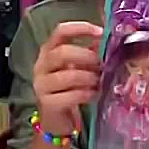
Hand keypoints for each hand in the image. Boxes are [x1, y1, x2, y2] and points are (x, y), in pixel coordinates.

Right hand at [32, 21, 103, 136]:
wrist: (56, 119)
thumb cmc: (69, 88)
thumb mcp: (78, 68)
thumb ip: (89, 54)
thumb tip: (107, 42)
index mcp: (49, 51)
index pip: (60, 32)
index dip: (80, 28)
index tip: (101, 32)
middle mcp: (41, 65)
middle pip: (62, 52)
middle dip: (86, 57)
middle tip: (101, 64)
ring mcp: (42, 85)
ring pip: (66, 76)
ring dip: (87, 77)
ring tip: (99, 81)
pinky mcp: (47, 103)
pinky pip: (69, 96)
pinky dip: (85, 94)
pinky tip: (93, 94)